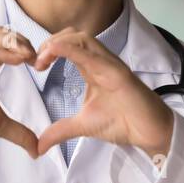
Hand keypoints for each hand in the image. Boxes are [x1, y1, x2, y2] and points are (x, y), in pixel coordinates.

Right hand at [0, 26, 40, 182]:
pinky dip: (0, 54)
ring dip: (14, 43)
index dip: (26, 48)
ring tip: (31, 55)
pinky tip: (18, 60)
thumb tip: (39, 150)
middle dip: (23, 40)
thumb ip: (20, 133)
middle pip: (0, 35)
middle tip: (40, 56)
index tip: (43, 62)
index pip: (7, 44)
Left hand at [32, 28, 175, 160]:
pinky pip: (93, 56)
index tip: (35, 66)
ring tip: (43, 59)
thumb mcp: (82, 125)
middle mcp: (101, 62)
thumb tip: (39, 147)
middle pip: (73, 35)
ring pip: (82, 38)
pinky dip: (71, 49)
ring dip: (58, 42)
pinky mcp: (118, 73)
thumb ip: (60, 131)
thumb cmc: (123, 122)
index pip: (68, 46)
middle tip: (36, 61)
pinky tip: (55, 51)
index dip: (48, 49)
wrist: (148, 132)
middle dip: (50, 41)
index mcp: (92, 68)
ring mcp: (110, 65)